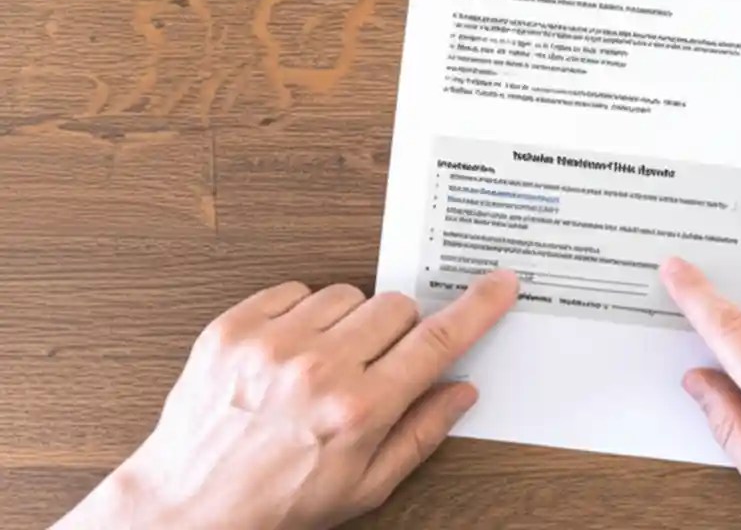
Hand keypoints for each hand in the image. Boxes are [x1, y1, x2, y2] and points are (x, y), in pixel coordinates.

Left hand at [55, 271, 518, 529]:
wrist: (189, 507)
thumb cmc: (277, 504)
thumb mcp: (365, 487)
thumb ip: (421, 433)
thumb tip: (461, 391)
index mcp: (359, 411)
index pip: (437, 342)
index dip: (477, 308)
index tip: (499, 285)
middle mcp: (318, 370)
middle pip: (396, 307)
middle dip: (399, 330)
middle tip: (376, 364)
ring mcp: (272, 344)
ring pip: (347, 294)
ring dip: (348, 320)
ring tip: (325, 361)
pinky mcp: (233, 329)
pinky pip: (294, 289)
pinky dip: (300, 313)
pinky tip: (291, 350)